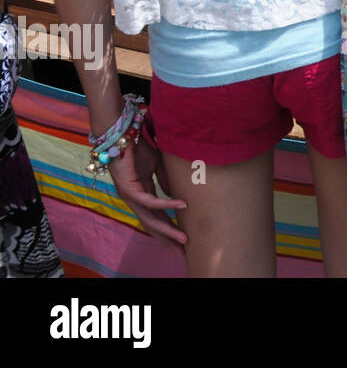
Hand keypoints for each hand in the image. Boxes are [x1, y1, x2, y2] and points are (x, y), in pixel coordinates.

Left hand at [107, 137, 188, 253]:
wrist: (123, 132)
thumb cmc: (140, 145)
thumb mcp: (160, 164)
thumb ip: (167, 180)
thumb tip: (180, 196)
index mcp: (142, 194)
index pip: (156, 218)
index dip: (169, 230)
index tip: (183, 241)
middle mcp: (134, 199)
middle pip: (152, 225)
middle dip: (168, 240)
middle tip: (184, 252)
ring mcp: (130, 196)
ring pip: (150, 219)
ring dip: (167, 230)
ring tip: (184, 239)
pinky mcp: (129, 188)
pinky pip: (150, 201)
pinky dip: (166, 205)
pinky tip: (181, 206)